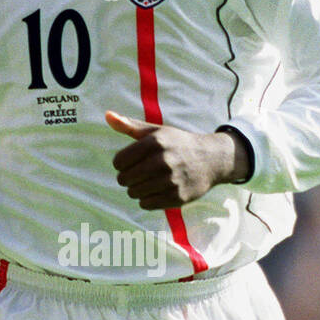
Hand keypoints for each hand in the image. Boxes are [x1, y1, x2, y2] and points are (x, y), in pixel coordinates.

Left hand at [106, 111, 249, 209]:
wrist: (212, 159)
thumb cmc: (178, 144)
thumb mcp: (156, 131)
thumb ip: (130, 125)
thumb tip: (107, 116)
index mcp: (155, 142)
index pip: (119, 161)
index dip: (120, 164)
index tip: (129, 162)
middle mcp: (163, 160)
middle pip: (124, 179)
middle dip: (127, 178)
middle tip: (137, 174)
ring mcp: (171, 180)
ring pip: (134, 193)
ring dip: (136, 189)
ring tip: (147, 182)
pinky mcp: (177, 197)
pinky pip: (147, 204)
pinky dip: (147, 199)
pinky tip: (155, 191)